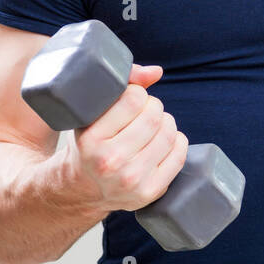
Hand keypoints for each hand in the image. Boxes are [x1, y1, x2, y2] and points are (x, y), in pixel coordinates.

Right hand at [71, 63, 188, 212]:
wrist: (84, 188)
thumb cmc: (91, 143)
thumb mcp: (92, 114)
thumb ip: (122, 85)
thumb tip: (156, 72)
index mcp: (91, 139)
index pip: (133, 98)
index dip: (137, 92)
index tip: (131, 98)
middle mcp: (110, 162)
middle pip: (153, 116)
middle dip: (153, 106)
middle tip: (144, 110)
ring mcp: (132, 180)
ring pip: (169, 133)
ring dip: (166, 122)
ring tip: (153, 125)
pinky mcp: (150, 191)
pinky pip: (179, 154)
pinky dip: (177, 141)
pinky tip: (162, 140)